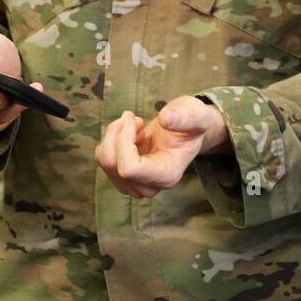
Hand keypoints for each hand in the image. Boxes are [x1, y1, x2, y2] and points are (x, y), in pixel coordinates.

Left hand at [94, 96, 229, 197]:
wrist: (188, 130)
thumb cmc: (194, 123)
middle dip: (117, 135)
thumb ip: (185, 118)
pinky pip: (104, 158)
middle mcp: (149, 185)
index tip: (135, 119)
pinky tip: (131, 133)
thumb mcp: (196, 115)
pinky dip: (112, 139)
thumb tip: (166, 119)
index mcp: (167, 175)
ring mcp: (135, 183)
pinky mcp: (124, 176)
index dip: (124, 142)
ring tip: (134, 123)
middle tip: (133, 116)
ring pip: (105, 161)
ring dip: (113, 135)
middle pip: (114, 166)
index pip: (129, 169)